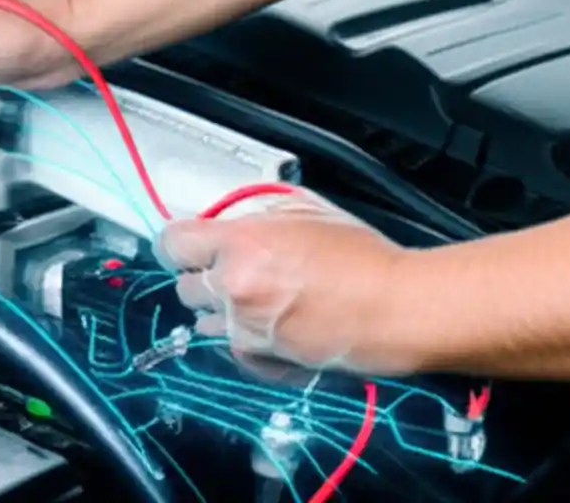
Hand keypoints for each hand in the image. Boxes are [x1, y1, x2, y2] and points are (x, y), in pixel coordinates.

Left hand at [160, 190, 414, 376]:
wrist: (398, 308)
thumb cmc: (363, 258)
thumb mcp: (306, 211)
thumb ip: (258, 212)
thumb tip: (229, 215)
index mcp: (240, 243)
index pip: (171, 243)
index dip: (177, 243)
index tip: (184, 245)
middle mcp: (233, 287)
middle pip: (183, 285)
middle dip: (202, 276)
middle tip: (230, 271)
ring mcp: (243, 328)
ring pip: (202, 321)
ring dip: (220, 311)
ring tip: (257, 301)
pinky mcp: (260, 359)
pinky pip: (230, 350)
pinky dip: (242, 340)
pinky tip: (271, 327)